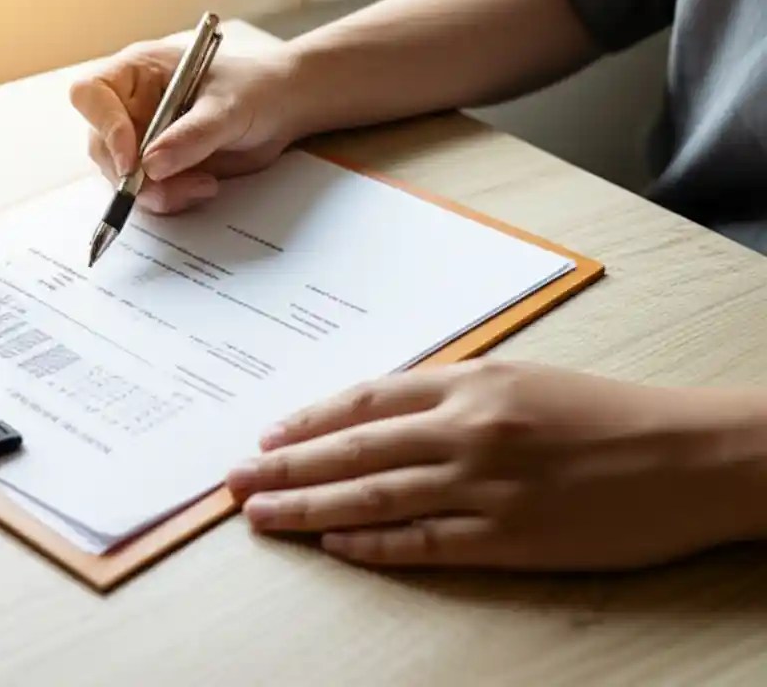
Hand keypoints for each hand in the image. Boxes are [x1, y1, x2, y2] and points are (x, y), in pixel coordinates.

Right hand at [69, 41, 299, 213]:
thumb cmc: (254, 90)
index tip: (132, 161)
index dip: (104, 127)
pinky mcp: (156, 167)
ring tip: (202, 185)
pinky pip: (146, 193)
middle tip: (170, 188)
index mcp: (137, 72)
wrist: (281, 111)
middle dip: (133, 175)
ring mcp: (140, 138)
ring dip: (156, 192)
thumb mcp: (228, 108)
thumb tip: (151, 166)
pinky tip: (203, 187)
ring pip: (121, 176)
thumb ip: (192, 135)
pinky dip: (170, 199)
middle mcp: (130, 104)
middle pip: (101, 145)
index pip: (92, 94)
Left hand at [227, 360, 766, 569]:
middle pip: (354, 449)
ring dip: (308, 506)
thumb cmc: (609, 413)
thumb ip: (452, 394)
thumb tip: (380, 414)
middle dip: (285, 466)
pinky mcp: (511, 537)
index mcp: (472, 383)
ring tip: (260, 514)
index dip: (308, 420)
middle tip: (233, 479)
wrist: (692, 456)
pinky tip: (333, 544)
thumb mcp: (524, 381)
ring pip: (374, 496)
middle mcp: (469, 430)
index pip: (366, 402)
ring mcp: (487, 486)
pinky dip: (372, 543)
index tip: (265, 436)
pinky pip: (424, 542)